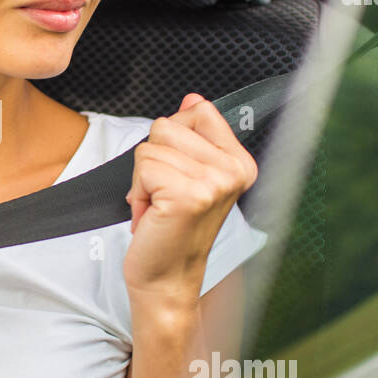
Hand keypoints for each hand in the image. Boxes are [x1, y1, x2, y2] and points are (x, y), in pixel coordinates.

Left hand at [122, 94, 257, 308]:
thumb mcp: (187, 176)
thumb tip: (192, 98)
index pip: (199, 109)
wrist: (166, 279)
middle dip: (153, 159)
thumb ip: (192, 136)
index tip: (177, 172)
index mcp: (239, 162)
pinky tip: (154, 215)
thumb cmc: (172, 230)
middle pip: (167, 125)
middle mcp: (233, 171)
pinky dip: (138, 192)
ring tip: (160, 206)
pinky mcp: (188, 196)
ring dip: (143, 179)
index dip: (173, 137)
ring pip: (150, 146)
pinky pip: (143, 166)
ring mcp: (214, 183)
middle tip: (165, 195)